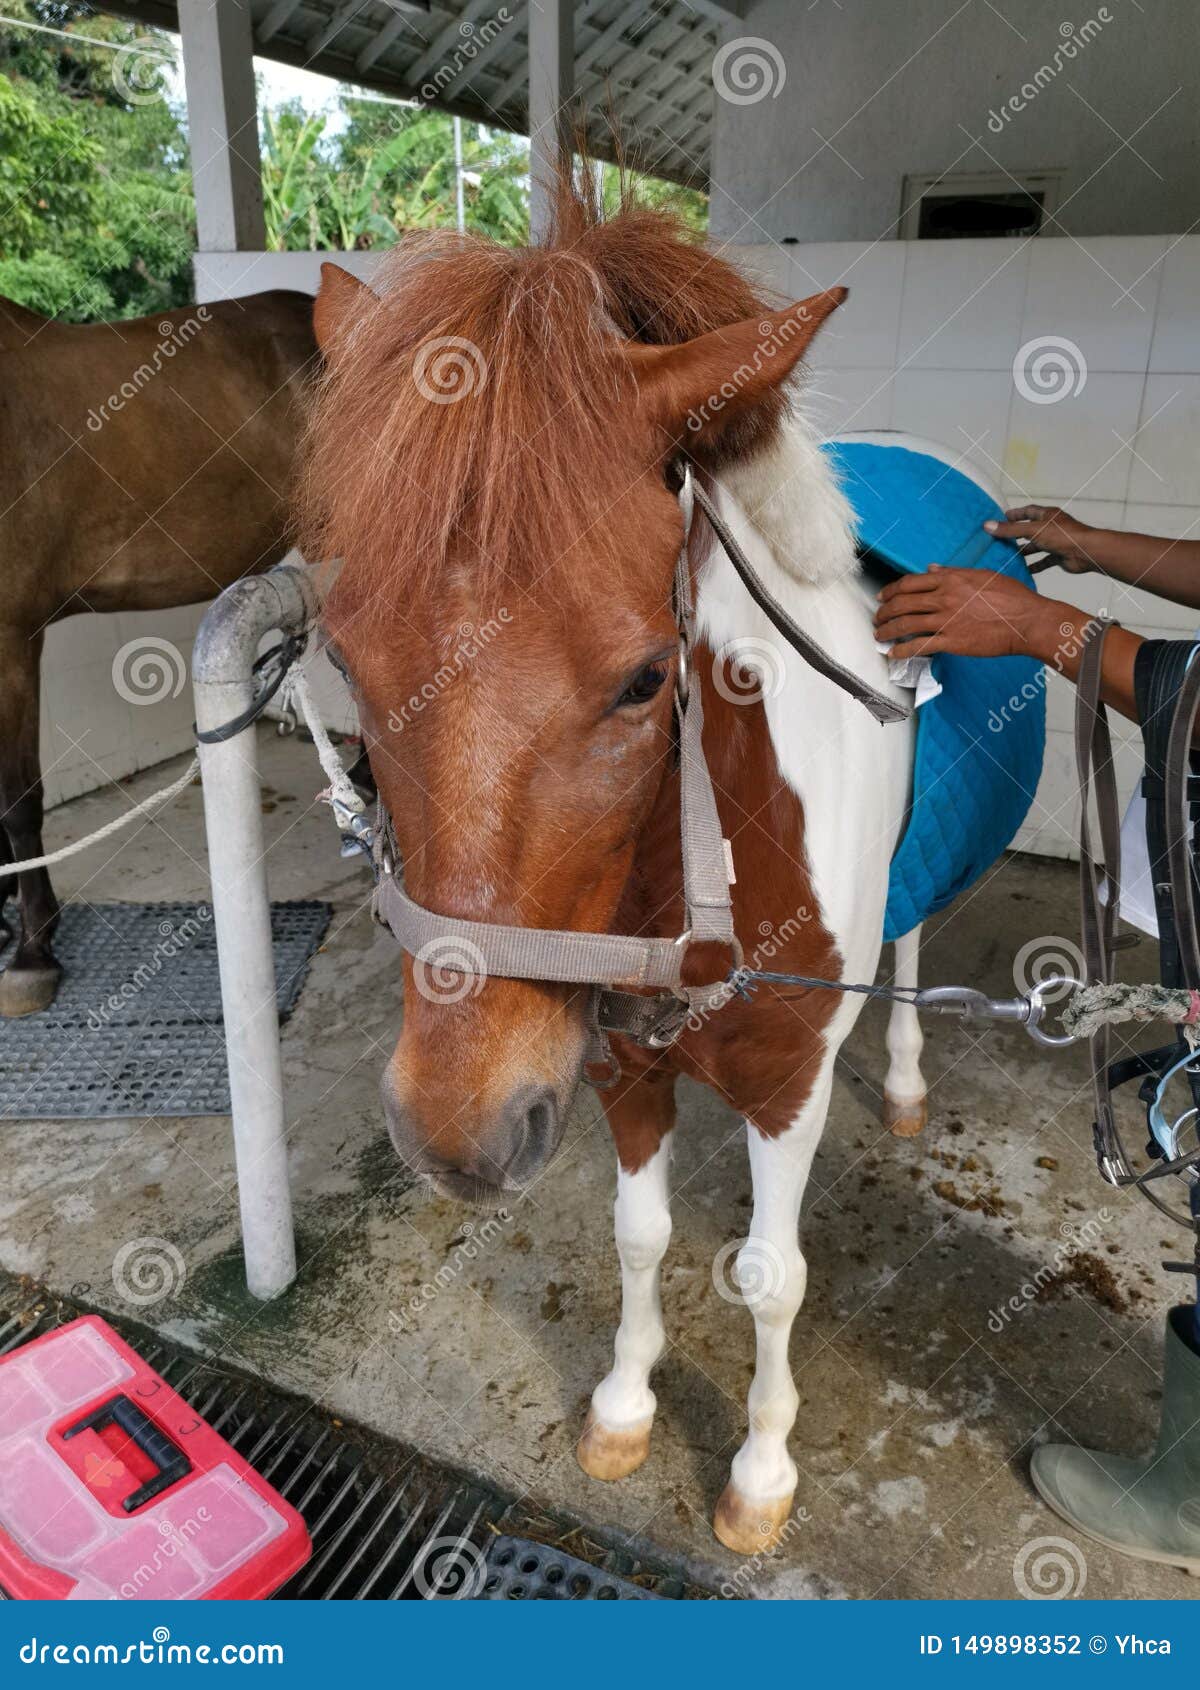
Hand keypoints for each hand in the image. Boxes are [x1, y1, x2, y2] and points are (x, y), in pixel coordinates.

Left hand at [874, 565, 1051, 659]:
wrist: (1026, 620)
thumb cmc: (1011, 597)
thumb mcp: (982, 575)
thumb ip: (953, 572)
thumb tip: (932, 568)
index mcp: (950, 579)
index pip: (910, 582)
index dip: (891, 590)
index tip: (882, 596)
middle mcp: (944, 598)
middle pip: (902, 603)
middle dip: (884, 611)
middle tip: (878, 617)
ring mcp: (946, 620)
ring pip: (906, 624)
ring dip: (888, 630)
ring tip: (879, 635)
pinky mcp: (952, 641)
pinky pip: (919, 646)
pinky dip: (902, 650)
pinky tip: (893, 653)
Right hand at [983, 504, 1094, 573]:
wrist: (1085, 552)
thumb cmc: (1062, 535)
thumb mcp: (1032, 530)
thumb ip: (1010, 530)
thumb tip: (987, 526)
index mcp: (1047, 515)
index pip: (1028, 511)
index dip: (1015, 514)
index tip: (1001, 518)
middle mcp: (1051, 527)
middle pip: (1030, 529)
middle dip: (1016, 535)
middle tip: (1000, 539)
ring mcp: (1055, 542)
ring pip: (1036, 546)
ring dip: (1024, 551)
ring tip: (1008, 556)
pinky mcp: (1058, 556)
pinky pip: (1043, 561)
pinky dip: (1034, 565)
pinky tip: (1024, 570)